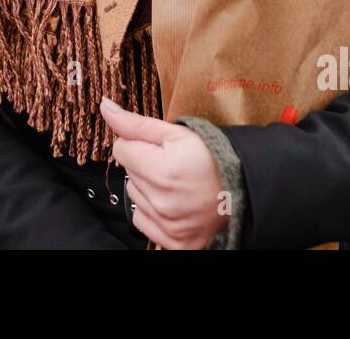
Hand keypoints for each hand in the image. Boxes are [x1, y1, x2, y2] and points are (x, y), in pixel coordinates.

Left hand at [99, 96, 226, 248]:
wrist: (244, 190)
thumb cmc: (213, 158)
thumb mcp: (178, 133)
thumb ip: (137, 123)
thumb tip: (106, 107)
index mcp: (161, 171)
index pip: (121, 149)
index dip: (138, 143)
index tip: (157, 147)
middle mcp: (161, 202)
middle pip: (128, 173)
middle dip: (144, 164)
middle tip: (170, 164)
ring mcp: (167, 225)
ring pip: (134, 196)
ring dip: (147, 188)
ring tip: (174, 182)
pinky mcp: (174, 242)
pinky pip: (143, 221)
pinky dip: (152, 211)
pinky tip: (173, 201)